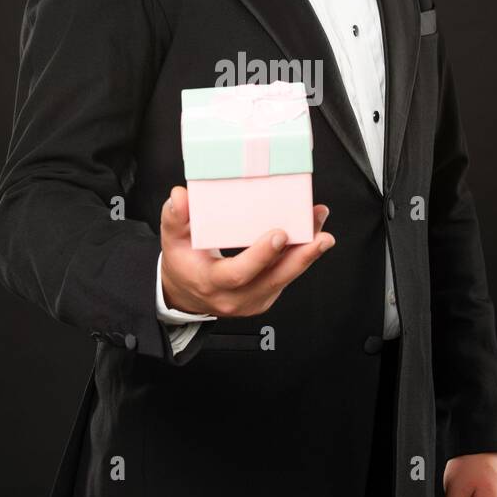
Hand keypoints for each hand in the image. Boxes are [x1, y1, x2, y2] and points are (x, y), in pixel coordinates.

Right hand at [159, 184, 334, 317]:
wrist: (186, 292)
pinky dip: (301, 257)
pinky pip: (286, 277)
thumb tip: (181, 196)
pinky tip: (313, 236)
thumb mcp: (172, 237)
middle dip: (301, 256)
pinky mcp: (265, 297)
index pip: (239, 273)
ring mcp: (253, 300)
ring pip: (285, 278)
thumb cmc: (183, 262)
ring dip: (307, 254)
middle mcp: (234, 297)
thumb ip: (175, 216)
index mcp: (211, 282)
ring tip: (323, 230)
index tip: (280, 233)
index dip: (261, 255)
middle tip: (321, 235)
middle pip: (273, 279)